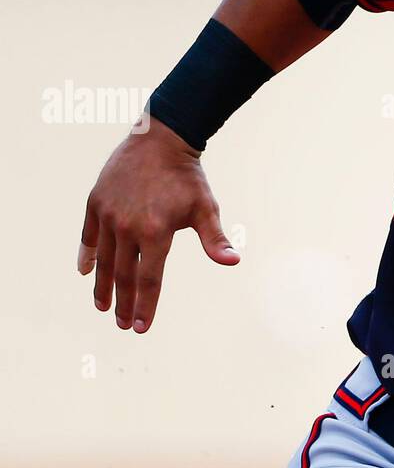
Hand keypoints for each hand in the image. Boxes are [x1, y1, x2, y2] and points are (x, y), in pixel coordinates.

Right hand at [77, 116, 238, 332]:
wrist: (160, 140)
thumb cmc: (187, 178)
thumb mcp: (205, 209)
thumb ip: (215, 239)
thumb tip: (233, 262)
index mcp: (155, 232)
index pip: (149, 279)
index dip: (146, 306)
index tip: (141, 327)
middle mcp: (127, 226)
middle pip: (124, 275)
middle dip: (123, 304)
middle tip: (122, 325)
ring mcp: (108, 214)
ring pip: (104, 260)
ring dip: (103, 286)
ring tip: (102, 307)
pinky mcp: (95, 202)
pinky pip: (89, 236)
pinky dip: (88, 255)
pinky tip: (86, 272)